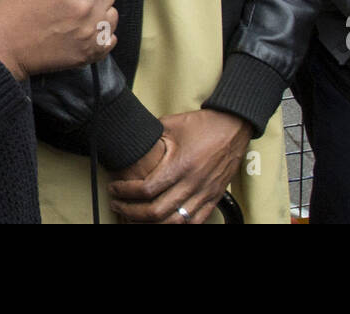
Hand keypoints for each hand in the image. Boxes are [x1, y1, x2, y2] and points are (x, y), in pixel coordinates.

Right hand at [0, 0, 115, 79]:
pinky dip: (100, 34)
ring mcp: (91, 28)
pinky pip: (110, 37)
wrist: (3, 45)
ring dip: (98, 11)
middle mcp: (86, 2)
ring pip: (112, 12)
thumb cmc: (13, 8)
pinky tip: (83, 32)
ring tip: (77, 16)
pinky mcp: (91, 50)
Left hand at [107, 108, 251, 223]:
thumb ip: (151, 136)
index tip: (114, 188)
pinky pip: (194, 222)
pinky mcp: (214, 198)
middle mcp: (193, 183)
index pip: (147, 189)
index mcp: (181, 165)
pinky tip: (163, 223)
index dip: (125, 192)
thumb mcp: (172, 124)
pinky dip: (176, 226)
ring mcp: (205, 193)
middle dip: (131, 211)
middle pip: (156, 212)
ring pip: (174, 222)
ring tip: (135, 218)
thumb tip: (131, 142)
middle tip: (117, 204)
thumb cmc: (203, 124)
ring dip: (151, 224)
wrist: (234, 127)